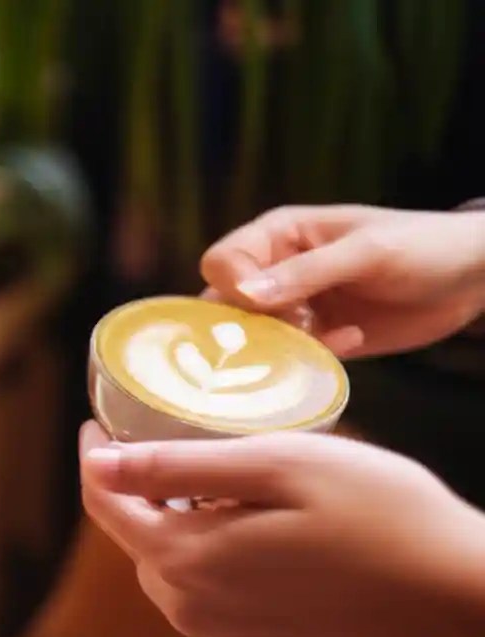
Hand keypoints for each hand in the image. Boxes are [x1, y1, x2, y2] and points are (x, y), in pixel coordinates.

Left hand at [79, 421, 484, 636]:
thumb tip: (99, 463)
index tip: (100, 418)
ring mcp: (223, 626)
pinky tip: (246, 511)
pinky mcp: (254, 634)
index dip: (94, 455)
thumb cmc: (379, 517)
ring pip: (168, 556)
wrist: (457, 599)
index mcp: (186, 561)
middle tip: (163, 430)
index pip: (104, 502)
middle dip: (137, 481)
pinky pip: (204, 580)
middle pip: (133, 531)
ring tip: (209, 464)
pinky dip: (206, 540)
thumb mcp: (277, 466)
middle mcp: (191, 605)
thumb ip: (180, 467)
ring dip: (173, 511)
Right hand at [201, 205, 484, 357]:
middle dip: (251, 325)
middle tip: (297, 327)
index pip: (221, 263)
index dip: (232, 287)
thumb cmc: (422, 245)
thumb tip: (245, 295)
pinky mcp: (318, 338)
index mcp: (278, 235)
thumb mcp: (366, 252)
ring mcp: (296, 308)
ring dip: (283, 346)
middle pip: (226, 306)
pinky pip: (289, 357)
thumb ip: (305, 272)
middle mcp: (276, 272)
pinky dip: (312, 357)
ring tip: (330, 335)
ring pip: (255, 338)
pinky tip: (352, 340)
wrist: (474, 278)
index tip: (264, 305)